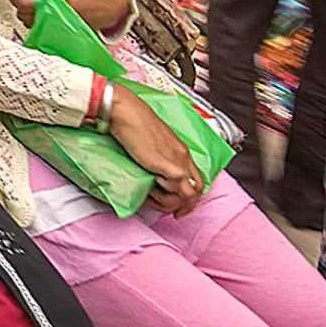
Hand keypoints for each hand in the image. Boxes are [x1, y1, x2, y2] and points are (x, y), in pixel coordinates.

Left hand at [11, 0, 129, 31]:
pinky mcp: (64, 33)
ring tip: (36, 7)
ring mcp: (60, 25)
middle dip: (21, 8)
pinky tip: (44, 15)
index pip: (26, 3)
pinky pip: (45, 31)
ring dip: (29, 17)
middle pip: (25, 17)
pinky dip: (40, 24)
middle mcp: (56, 13)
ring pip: (33, 26)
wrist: (114, 2)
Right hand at [107, 87, 203, 218]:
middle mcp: (183, 156)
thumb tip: (156, 175)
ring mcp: (178, 161)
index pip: (198, 180)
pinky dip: (165, 193)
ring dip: (171, 202)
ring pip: (189, 195)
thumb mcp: (152, 143)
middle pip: (198, 190)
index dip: (191, 197)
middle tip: (174, 213)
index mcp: (181, 150)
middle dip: (187, 206)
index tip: (179, 206)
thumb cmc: (134, 123)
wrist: (127, 112)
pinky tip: (152, 187)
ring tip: (155, 200)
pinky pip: (176, 189)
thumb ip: (159, 158)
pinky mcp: (168, 165)